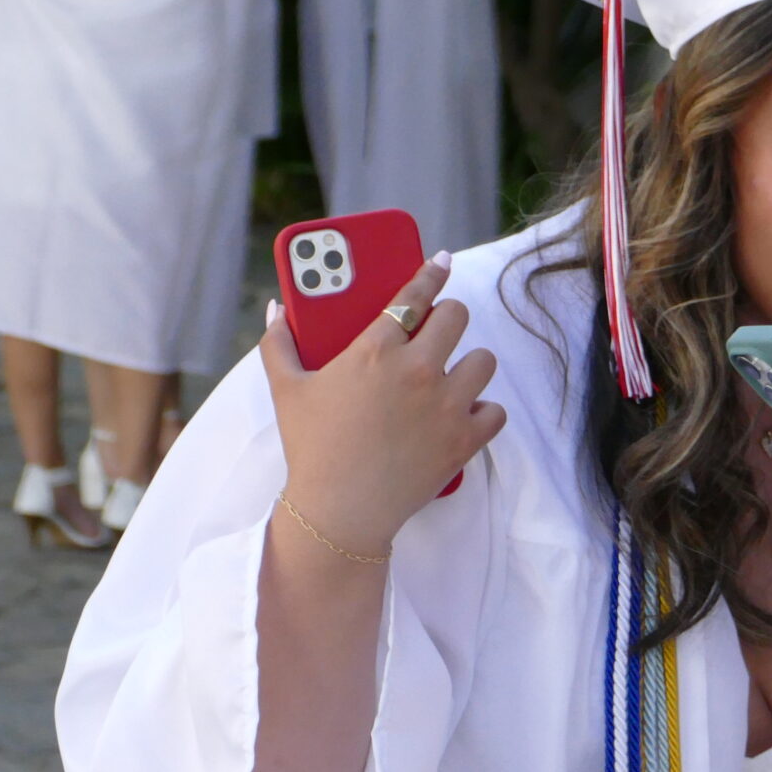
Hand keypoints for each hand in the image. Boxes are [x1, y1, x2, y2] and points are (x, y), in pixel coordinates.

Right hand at [261, 258, 502, 559]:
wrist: (340, 509)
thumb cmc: (311, 447)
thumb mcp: (286, 390)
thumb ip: (278, 344)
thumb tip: (276, 309)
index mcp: (375, 350)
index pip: (413, 295)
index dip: (431, 273)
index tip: (442, 262)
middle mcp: (418, 369)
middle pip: (457, 317)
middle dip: (448, 319)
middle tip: (437, 333)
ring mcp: (447, 403)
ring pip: (484, 360)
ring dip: (469, 365)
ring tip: (449, 378)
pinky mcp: (466, 437)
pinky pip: (495, 409)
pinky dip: (481, 413)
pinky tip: (461, 416)